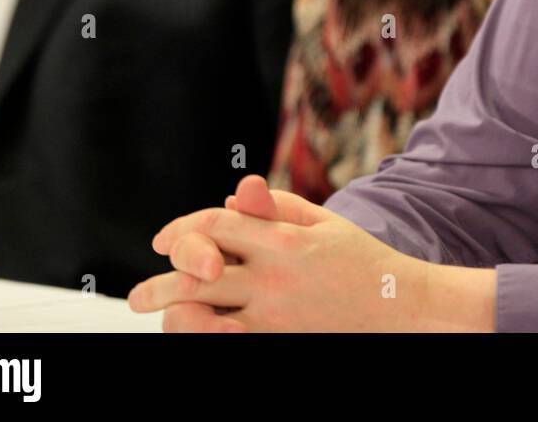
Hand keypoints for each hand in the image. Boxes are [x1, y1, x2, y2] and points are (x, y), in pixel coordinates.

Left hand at [128, 175, 494, 331]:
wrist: (400, 307)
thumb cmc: (362, 261)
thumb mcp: (324, 221)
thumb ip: (278, 207)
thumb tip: (237, 195)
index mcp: (284, 239)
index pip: (215, 225)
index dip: (182, 230)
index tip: (164, 242)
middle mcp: (274, 276)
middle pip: (197, 273)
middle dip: (159, 283)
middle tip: (137, 295)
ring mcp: (275, 314)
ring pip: (204, 313)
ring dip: (173, 313)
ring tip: (156, 314)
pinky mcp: (280, 341)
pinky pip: (230, 340)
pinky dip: (206, 336)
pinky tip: (196, 330)